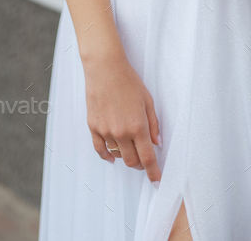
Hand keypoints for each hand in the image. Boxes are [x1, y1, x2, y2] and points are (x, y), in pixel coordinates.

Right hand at [84, 51, 161, 184]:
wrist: (105, 69)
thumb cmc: (128, 81)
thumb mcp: (148, 101)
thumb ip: (153, 124)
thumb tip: (156, 143)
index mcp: (138, 126)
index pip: (147, 158)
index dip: (153, 172)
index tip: (157, 180)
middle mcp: (121, 132)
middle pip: (132, 161)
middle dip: (141, 165)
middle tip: (145, 160)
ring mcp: (106, 131)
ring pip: (117, 156)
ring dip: (125, 155)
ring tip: (130, 146)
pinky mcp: (93, 127)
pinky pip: (100, 150)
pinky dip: (107, 156)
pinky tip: (112, 157)